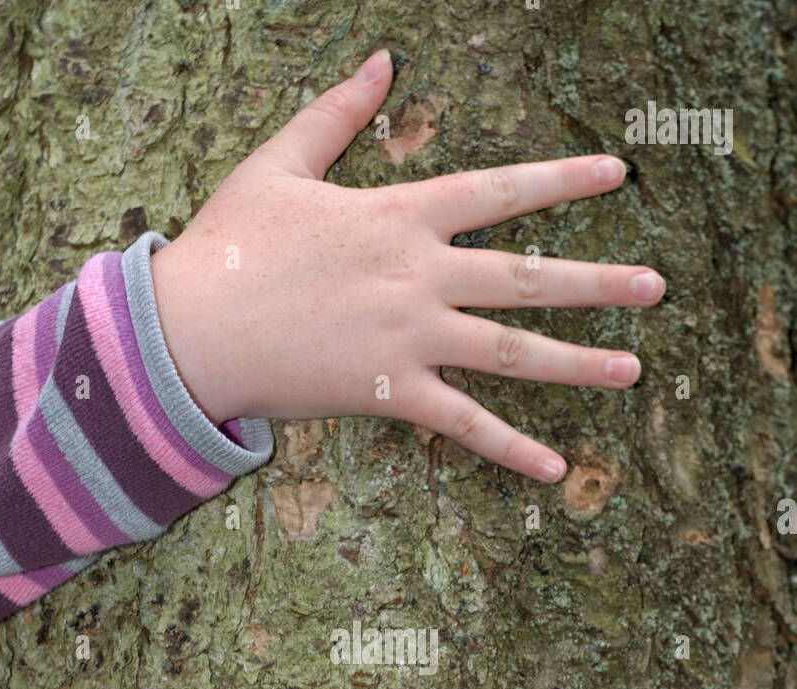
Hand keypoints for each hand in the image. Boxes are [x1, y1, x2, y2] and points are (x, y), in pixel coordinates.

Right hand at [150, 48, 664, 483]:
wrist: (191, 332)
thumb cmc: (228, 246)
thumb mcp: (279, 163)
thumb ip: (337, 112)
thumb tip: (382, 57)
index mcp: (399, 216)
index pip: (498, 191)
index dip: (561, 180)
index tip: (617, 174)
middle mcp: (420, 276)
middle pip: (527, 278)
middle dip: (598, 282)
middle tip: (657, 287)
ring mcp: (411, 338)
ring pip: (513, 353)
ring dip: (578, 363)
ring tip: (633, 370)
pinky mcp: (391, 393)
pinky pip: (465, 426)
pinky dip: (511, 449)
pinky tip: (556, 469)